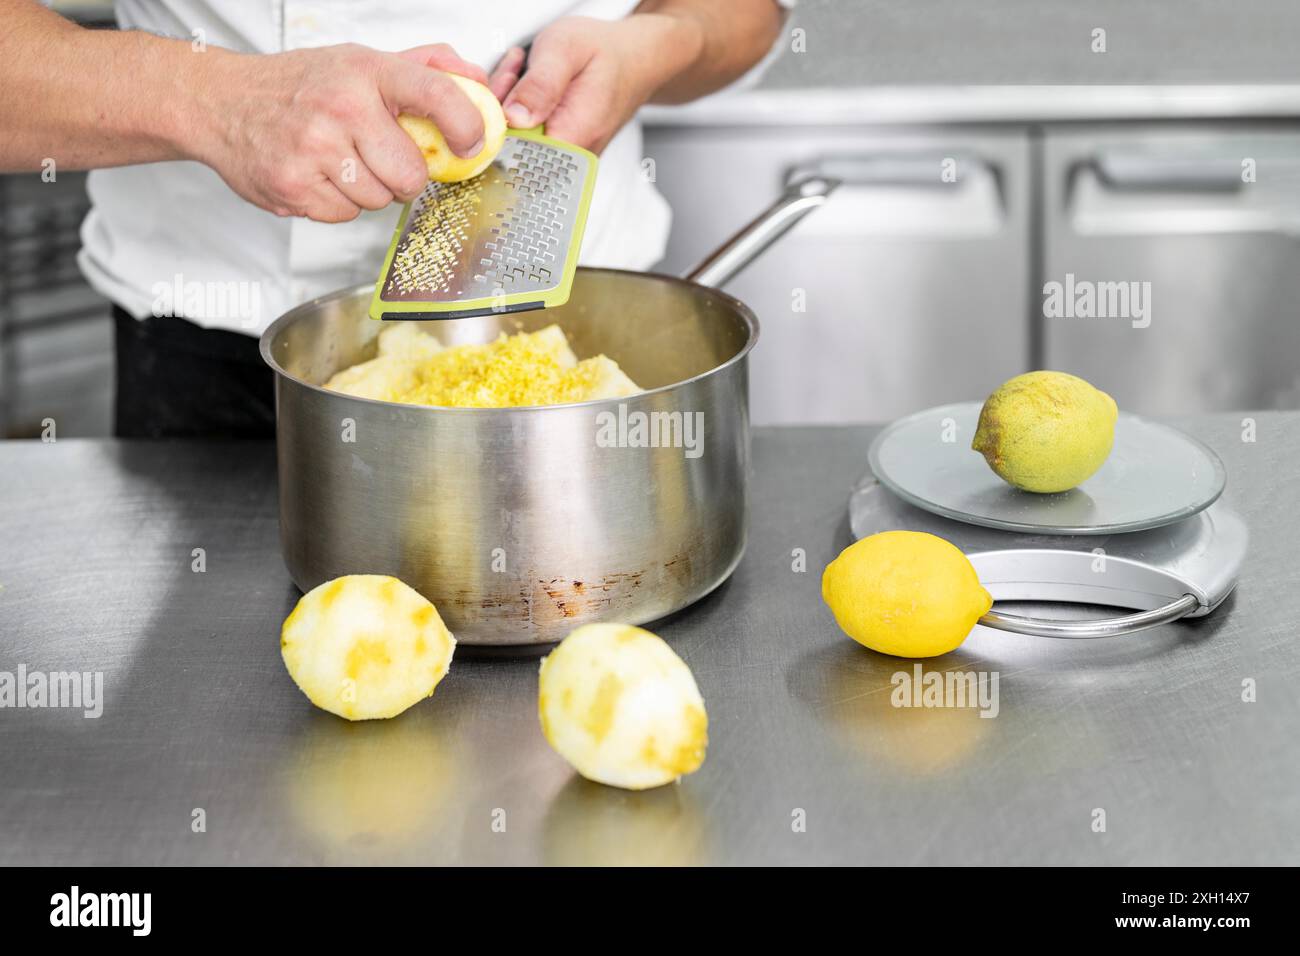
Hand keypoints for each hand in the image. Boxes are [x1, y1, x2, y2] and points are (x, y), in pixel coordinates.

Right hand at [194, 43, 489, 221]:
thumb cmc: (302, 84)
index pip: (436, 94)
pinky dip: (339, 203)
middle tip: (383, 158)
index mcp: (365, 71)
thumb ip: (425, 69)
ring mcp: (314, 149)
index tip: (470, 143)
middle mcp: (340, 107)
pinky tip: (320, 176)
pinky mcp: (294, 187)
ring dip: (369, 190)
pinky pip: (345, 215)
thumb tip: (479, 83)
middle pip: (411, 174)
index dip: (466, 125)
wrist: (223, 102)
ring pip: (378, 200)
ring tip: (343, 161)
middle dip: (405, 176)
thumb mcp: (362, 61)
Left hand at [489, 15, 701, 154]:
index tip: (509, 83)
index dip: (499, 119)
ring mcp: (565, 157)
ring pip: (515, 142)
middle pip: (512, 148)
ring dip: (509, 105)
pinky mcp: (559, 151)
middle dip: (501, 108)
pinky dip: (519, 110)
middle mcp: (571, 156)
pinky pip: (525, 138)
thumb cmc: (603, 52)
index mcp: (573, 137)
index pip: (515, 151)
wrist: (633, 60)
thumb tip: (514, 118)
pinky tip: (530, 88)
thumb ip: (540, 84)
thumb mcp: (566, 50)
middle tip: (516, 71)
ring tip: (526, 73)